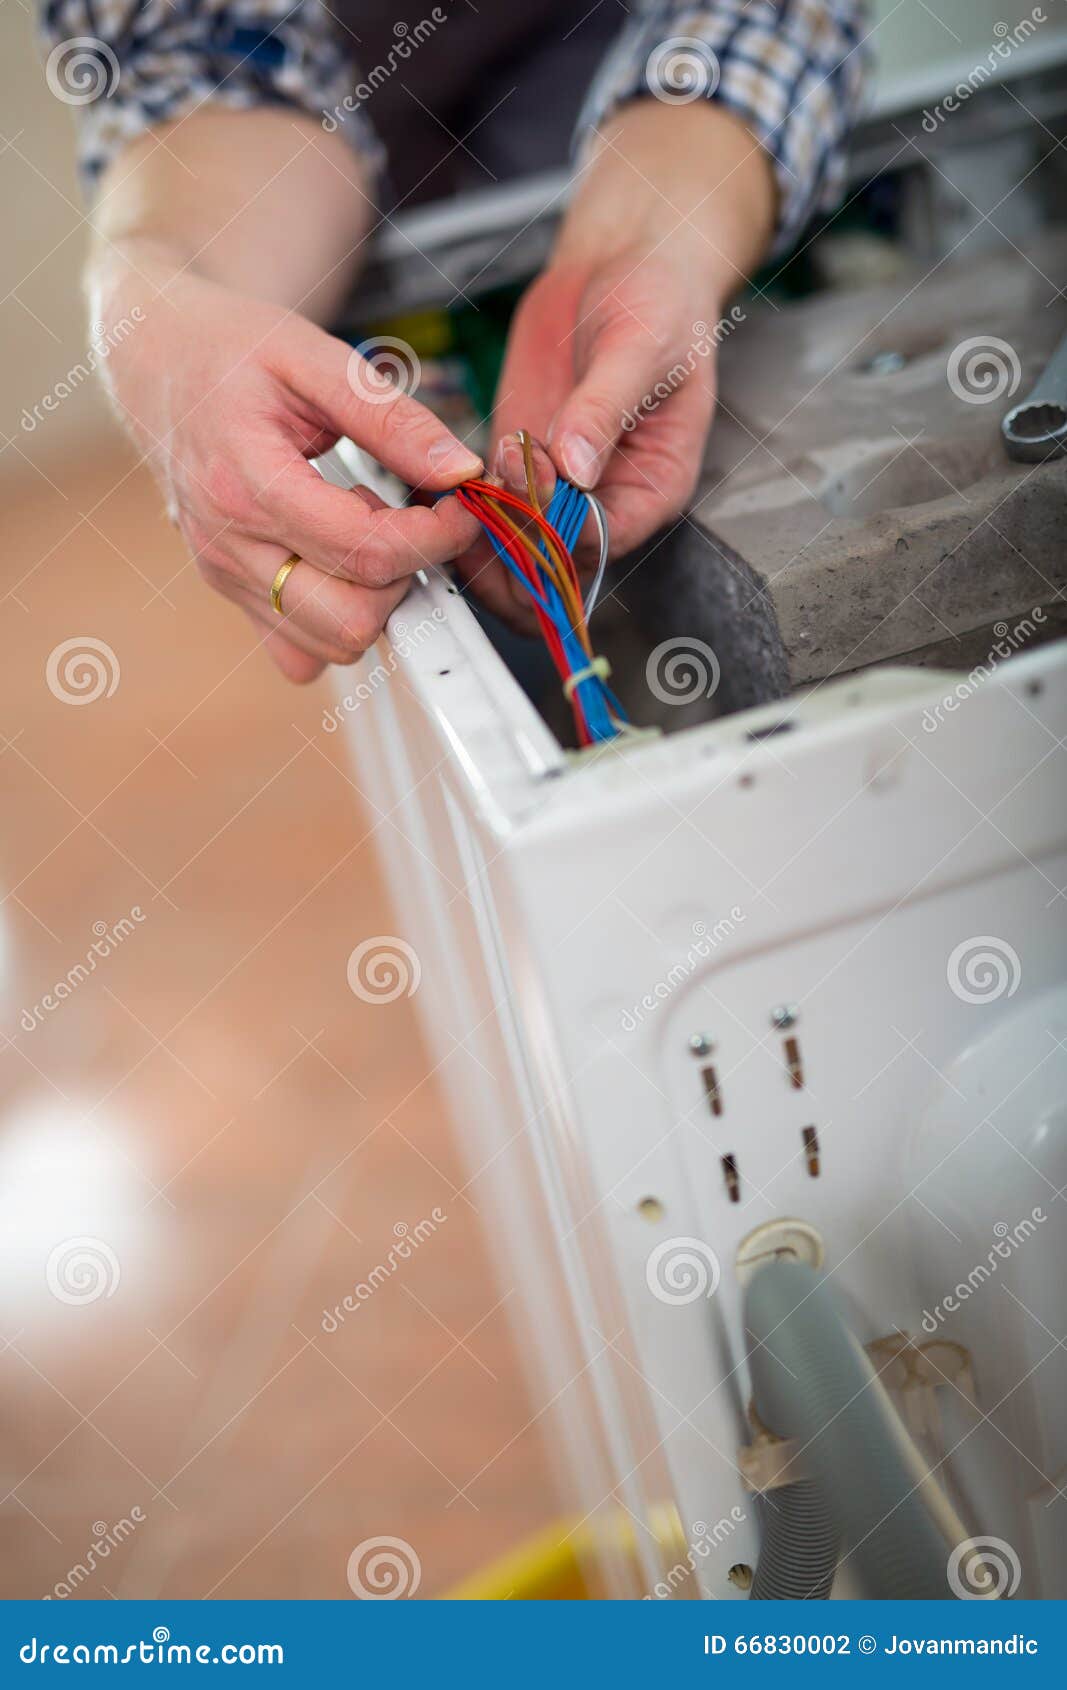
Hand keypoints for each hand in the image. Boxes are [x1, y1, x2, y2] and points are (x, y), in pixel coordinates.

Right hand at [94, 254, 481, 682]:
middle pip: (354, 618)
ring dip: (376, 597)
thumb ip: (393, 419)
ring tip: (367, 527)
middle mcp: (228, 545)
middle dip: (408, 574)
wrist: (155, 359)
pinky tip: (339, 561)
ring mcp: (225, 576)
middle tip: (411, 516)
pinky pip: (301, 652)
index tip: (460, 503)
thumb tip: (461, 471)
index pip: (368, 551)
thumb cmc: (232, 350)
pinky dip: (338, 621)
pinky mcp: (230, 592)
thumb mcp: (317, 358)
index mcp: (247, 483)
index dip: (436, 536)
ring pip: (334, 644)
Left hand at [455, 101, 774, 623]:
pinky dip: (465, 510)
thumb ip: (605, 408)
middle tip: (486, 499)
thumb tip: (577, 465)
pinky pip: (489, 513)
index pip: (602, 541)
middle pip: (556, 566)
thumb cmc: (657, 301)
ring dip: (483, 533)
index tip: (531, 488)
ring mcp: (559, 487)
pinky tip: (448, 485)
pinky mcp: (520, 465)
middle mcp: (606, 500)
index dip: (558, 529)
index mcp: (652, 486)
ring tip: (467, 486)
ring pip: (516, 552)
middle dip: (514, 545)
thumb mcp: (641, 346)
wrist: (619, 264)